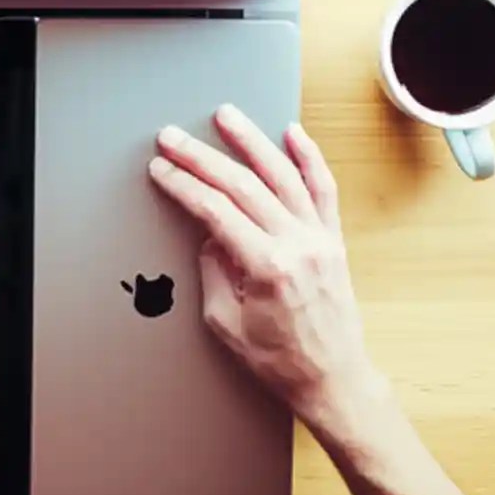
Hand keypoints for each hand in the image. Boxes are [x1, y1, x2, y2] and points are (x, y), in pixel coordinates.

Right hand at [148, 105, 385, 432]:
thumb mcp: (226, 323)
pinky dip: (308, 157)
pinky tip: (292, 133)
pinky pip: (322, 188)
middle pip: (242, 185)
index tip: (161, 170)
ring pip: (282, 175)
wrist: (332, 378)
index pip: (215, 211)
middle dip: (201, 157)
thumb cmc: (279, 360)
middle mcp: (297, 245)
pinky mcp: (332, 240)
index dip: (183, 186)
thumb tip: (210, 234)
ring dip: (251, 141)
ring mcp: (319, 239)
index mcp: (267, 267)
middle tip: (173, 138)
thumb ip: (214, 270)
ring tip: (227, 116)